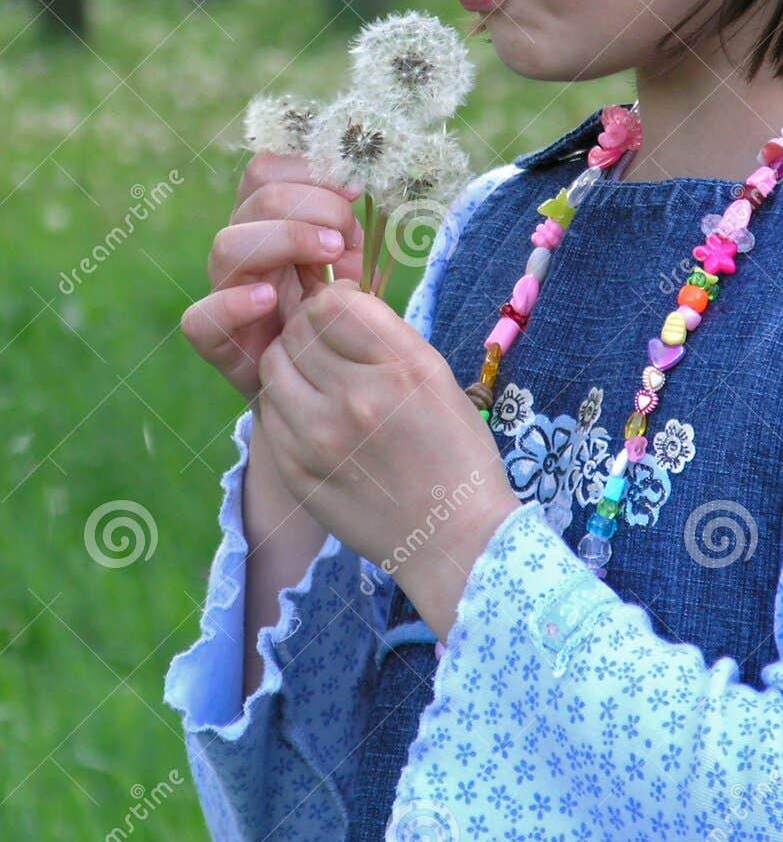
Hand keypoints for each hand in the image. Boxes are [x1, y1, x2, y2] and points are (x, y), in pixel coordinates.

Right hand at [180, 152, 366, 402]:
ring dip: (285, 239)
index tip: (353, 189)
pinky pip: (200, 319)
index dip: (307, 170)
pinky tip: (269, 299)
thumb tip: (357, 189)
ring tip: (329, 255)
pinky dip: (233, 304)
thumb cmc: (341, 313)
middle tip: (345, 234)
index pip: (266, 171)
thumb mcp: (357, 264)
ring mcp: (226, 292)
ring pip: (228, 245)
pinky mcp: (218, 341)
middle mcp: (243, 249)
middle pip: (256, 198)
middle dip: (310, 205)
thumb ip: (355, 229)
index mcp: (270, 222)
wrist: (327, 381)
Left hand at [256, 278, 519, 639]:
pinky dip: (286, 407)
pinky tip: (315, 419)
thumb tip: (333, 304)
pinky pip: (269, 414)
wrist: (452, 538)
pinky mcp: (295, 472)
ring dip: (292, 366)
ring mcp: (318, 440)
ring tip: (320, 382)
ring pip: (273, 369)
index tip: (347, 318)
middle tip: (332, 350)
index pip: (330, 304)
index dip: (335, 303)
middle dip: (310, 332)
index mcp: (399, 369)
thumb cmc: (455, 450)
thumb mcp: (437, 375)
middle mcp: (354, 400)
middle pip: (297, 333)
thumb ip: (383, 335)